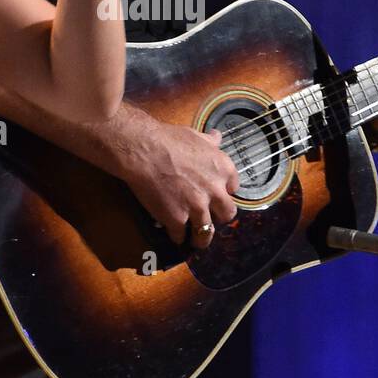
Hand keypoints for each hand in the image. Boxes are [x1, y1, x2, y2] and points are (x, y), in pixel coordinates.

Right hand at [116, 117, 239, 248]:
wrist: (143, 149)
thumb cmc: (168, 139)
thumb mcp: (195, 135)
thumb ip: (210, 141)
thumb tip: (217, 136)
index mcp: (223, 169)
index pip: (234, 189)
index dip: (223, 193)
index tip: (214, 195)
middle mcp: (215, 191)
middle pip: (227, 214)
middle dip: (218, 217)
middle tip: (209, 218)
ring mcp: (197, 207)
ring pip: (206, 233)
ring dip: (201, 238)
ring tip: (196, 241)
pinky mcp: (177, 219)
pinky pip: (180, 236)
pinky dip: (176, 236)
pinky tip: (172, 233)